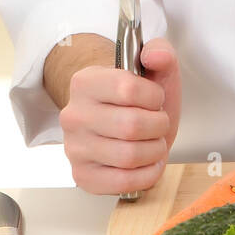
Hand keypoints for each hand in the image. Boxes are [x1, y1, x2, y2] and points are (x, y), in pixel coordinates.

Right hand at [59, 37, 181, 194]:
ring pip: (129, 156)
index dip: (154, 97)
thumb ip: (160, 52)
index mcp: (85, 82)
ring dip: (155, 151)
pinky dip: (146, 175)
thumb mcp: (153, 69)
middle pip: (131, 126)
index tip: (155, 98)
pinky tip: (148, 163)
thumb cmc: (136, 96)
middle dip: (158, 126)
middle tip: (159, 123)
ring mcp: (74, 148)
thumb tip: (156, 55)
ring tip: (154, 142)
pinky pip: (122, 183)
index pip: (128, 90)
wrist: (117, 117)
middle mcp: (73, 115)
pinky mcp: (82, 176)